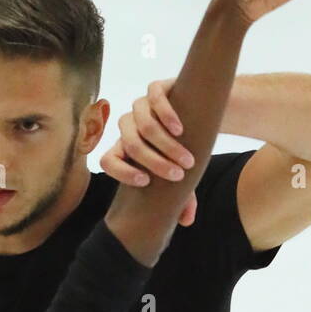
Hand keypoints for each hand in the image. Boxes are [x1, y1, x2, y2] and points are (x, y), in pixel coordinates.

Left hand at [100, 79, 197, 226]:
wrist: (203, 116)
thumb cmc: (186, 152)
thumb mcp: (185, 177)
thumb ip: (182, 198)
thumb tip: (186, 222)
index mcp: (124, 149)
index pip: (107, 161)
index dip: (122, 173)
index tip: (146, 182)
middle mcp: (128, 127)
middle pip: (131, 145)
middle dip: (156, 163)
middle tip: (180, 175)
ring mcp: (141, 106)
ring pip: (142, 124)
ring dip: (165, 144)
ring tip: (188, 158)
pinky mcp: (157, 89)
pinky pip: (154, 98)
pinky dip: (166, 114)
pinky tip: (181, 130)